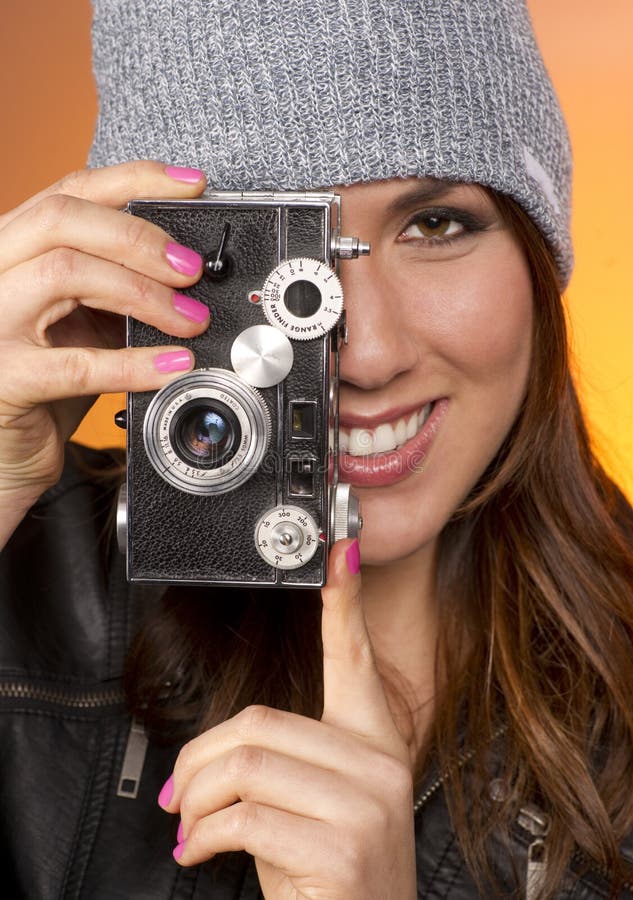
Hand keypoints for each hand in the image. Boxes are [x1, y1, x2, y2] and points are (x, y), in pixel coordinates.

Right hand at [0, 161, 208, 545]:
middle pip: (62, 218)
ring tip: (191, 319)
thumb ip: (112, 290)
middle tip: (192, 268)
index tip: (191, 187)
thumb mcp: (79, 325)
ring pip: (66, 272)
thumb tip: (185, 267)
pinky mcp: (4, 378)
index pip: (68, 191)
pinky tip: (173, 366)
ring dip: (144, 293)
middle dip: (139, 236)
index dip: (134, 180)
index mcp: (11, 250)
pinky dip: (134, 363)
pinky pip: (76, 364)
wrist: (1, 455)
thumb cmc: (41, 388)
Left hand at [159, 539, 416, 899]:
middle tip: (178, 799)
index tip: (339, 549)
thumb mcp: (311, 806)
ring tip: (189, 827)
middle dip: (197, 763)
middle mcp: (379, 764)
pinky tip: (202, 850)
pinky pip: (244, 817)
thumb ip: (278, 762)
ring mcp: (366, 805)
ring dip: (195, 801)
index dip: (344, 599)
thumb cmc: (329, 876)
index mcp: (374, 741)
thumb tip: (206, 755)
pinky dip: (204, 835)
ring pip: (246, 767)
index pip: (355, 656)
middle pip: (258, 722)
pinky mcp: (342, 849)